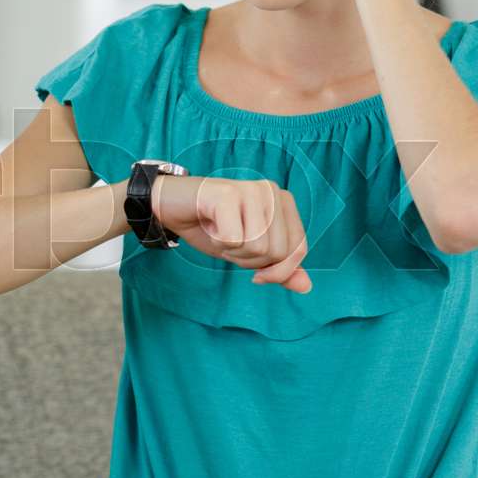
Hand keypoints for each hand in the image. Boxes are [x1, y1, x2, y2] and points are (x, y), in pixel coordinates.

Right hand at [153, 175, 312, 293]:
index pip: (298, 249)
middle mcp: (272, 191)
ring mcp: (251, 190)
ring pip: (257, 247)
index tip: (255, 273)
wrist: (170, 206)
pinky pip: (233, 239)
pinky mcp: (228, 194)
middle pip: (277, 252)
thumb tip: (306, 287)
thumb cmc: (212, 227)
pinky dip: (218, 242)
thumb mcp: (248, 253)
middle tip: (229, 241)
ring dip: (232, 252)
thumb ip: (278, 268)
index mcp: (284, 202)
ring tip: (220, 232)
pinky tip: (210, 225)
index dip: (278, 271)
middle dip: (249, 260)